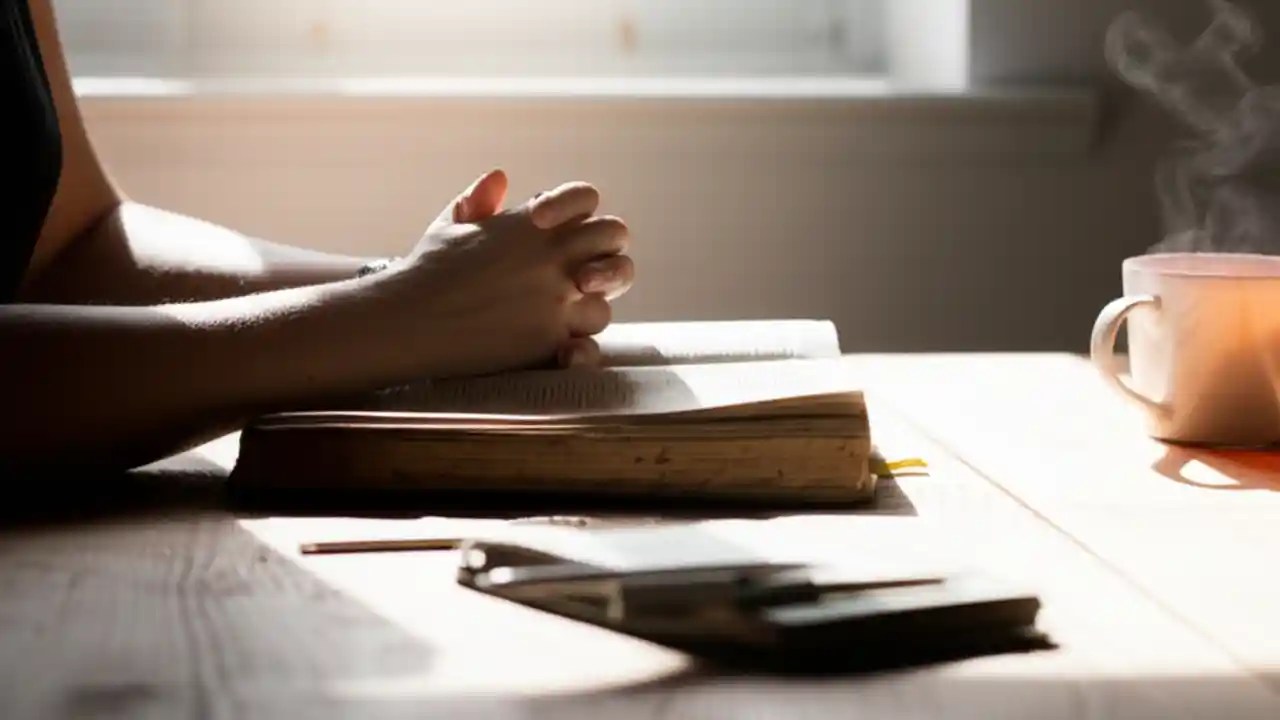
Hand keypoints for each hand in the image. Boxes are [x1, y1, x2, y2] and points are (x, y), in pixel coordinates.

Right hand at [371, 170, 627, 376]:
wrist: (410, 318)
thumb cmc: (427, 271)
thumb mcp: (451, 227)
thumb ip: (478, 202)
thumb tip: (500, 178)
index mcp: (531, 223)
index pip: (586, 199)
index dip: (577, 210)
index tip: (548, 228)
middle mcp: (552, 257)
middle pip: (614, 239)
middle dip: (605, 255)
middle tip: (583, 276)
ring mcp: (556, 300)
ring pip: (605, 300)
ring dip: (589, 307)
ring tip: (559, 317)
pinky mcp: (549, 340)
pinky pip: (588, 345)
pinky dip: (581, 350)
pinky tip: (565, 350)